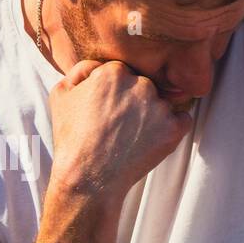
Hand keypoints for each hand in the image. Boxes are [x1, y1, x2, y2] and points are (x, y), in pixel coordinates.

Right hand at [48, 59, 192, 201]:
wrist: (87, 178)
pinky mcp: (173, 128)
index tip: (108, 109)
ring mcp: (159, 107)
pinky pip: (182, 120)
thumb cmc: (71, 139)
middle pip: (145, 85)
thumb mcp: (61, 95)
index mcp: (113, 71)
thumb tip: (98, 63)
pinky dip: (171, 128)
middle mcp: (140, 84)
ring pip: (163, 102)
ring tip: (132, 136)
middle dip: (135, 101)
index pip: (124, 72)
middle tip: (120, 125)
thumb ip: (80, 70)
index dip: (115, 92)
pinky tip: (150, 141)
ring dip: (153, 114)